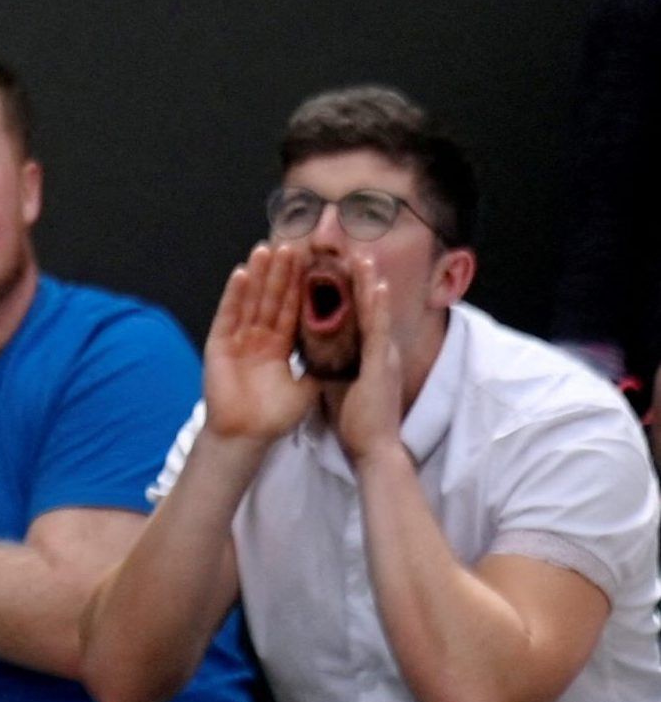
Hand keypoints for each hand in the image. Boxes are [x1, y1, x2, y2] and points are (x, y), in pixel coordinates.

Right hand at [201, 242, 318, 444]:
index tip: (311, 262)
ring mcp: (237, 338)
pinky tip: (242, 273)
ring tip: (266, 248)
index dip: (301, 286)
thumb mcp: (308, 389)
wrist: (246, 436)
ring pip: (251, 301)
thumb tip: (346, 348)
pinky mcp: (219, 343)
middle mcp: (258, 338)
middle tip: (290, 244)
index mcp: (280, 346)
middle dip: (281, 273)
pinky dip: (234, 294)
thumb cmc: (275, 417)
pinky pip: (228, 314)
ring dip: (258, 275)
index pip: (293, 310)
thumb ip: (321, 366)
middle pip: (272, 299)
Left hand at [334, 255, 407, 466]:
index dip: (351, 293)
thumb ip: (335, 363)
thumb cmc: (358, 419)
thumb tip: (318, 349)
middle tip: (357, 253)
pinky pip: (378, 331)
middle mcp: (379, 350)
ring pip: (376, 313)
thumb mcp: (342, 382)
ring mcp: (384, 355)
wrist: (373, 448)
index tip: (343, 270)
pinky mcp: (383, 365)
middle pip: (368, 308)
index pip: (358, 316)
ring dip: (371, 284)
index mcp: (369, 354)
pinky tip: (376, 287)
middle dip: (363, 281)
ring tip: (366, 258)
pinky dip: (377, 308)